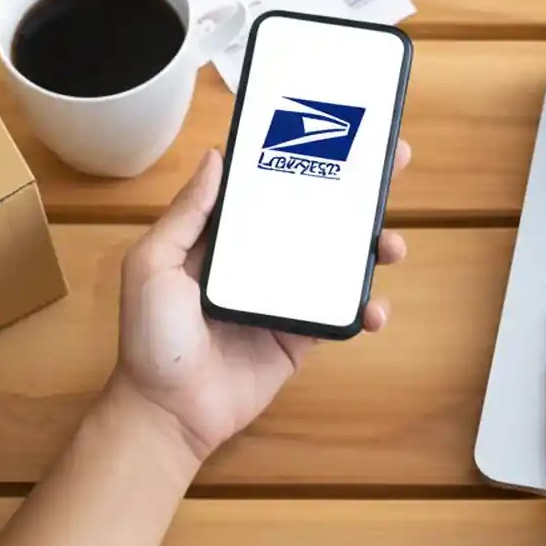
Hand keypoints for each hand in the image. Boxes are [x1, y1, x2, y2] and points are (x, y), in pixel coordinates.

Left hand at [113, 143, 411, 462]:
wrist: (169, 412)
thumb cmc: (150, 338)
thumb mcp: (153, 264)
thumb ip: (187, 215)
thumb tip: (216, 158)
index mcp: (224, 237)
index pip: (270, 187)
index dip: (304, 159)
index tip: (339, 133)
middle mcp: (258, 260)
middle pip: (315, 215)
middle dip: (357, 191)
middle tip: (395, 163)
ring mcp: (282, 297)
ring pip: (338, 261)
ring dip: (371, 247)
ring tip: (390, 246)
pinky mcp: (300, 334)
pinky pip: (339, 313)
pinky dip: (365, 309)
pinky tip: (374, 308)